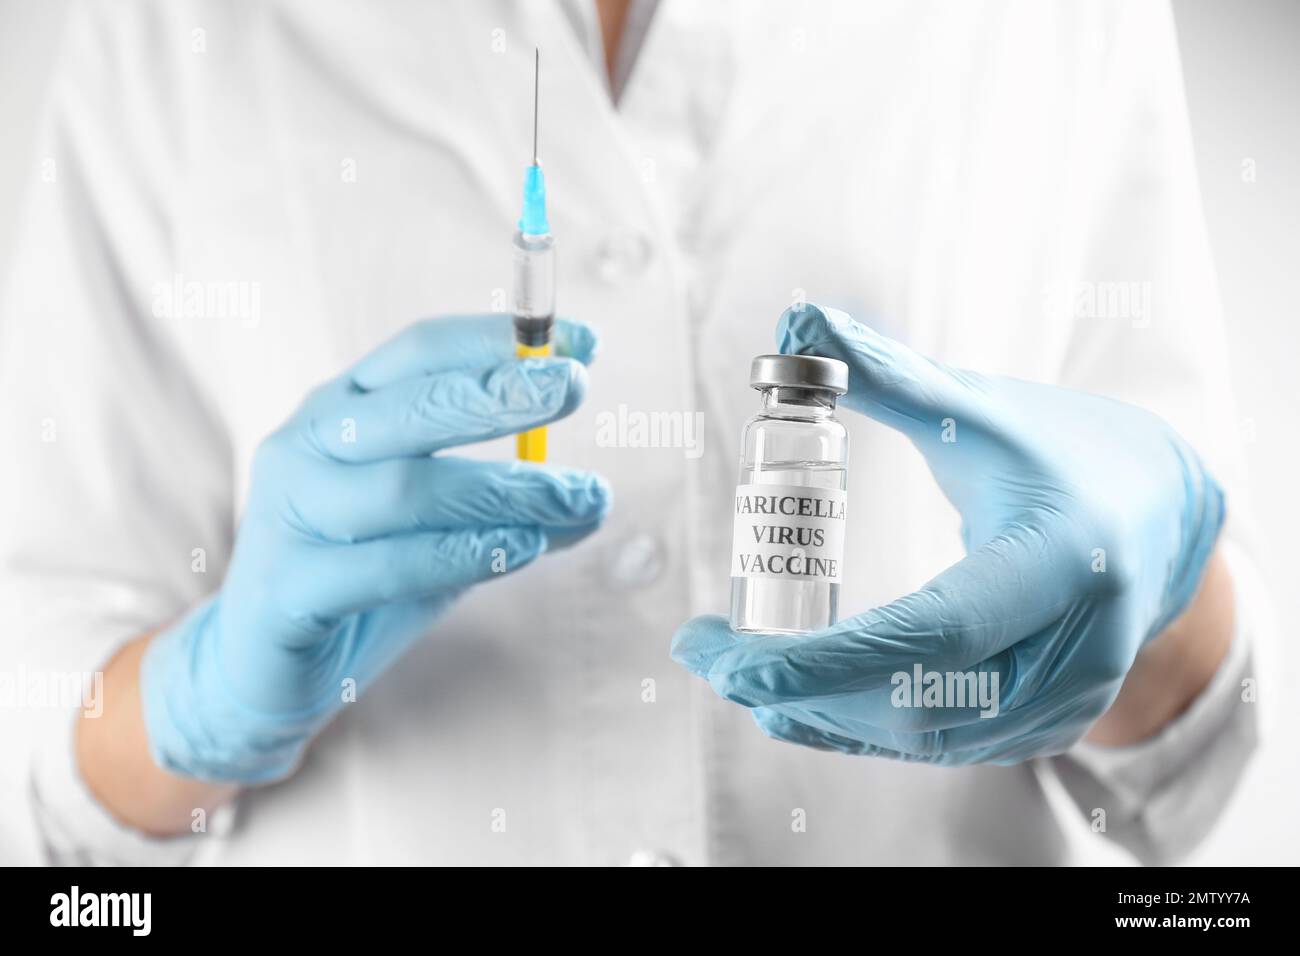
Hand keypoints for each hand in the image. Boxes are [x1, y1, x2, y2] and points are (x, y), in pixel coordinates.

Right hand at [142, 316, 610, 781]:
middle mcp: (307, 446)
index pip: (420, 351)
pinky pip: (386, 566)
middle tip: (577, 388)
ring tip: (580, 498)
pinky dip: (463, 554)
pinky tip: (525, 549)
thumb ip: (503, 508)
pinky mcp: (289, 589)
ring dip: (507, 489)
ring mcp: (290, 514)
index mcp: (340, 410)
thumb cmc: (359, 578)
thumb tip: (593, 499)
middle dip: (500, 391)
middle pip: (411, 404)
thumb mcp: (439, 530)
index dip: (500, 340)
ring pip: (408, 487)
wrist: (260, 664)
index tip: (583, 344)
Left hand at [673, 305, 1223, 763]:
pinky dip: (861, 727)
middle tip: (710, 657)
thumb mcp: (981, 408)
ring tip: (739, 675)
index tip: (733, 656)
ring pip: (924, 735)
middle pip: (918, 701)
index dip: (826, 658)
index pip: (932, 634)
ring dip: (821, 714)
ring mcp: (1066, 699)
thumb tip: (796, 323)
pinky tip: (798, 704)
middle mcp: (1075, 647)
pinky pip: (941, 742)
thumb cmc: (1067, 451)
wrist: (1159, 512)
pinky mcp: (1045, 721)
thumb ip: (888, 373)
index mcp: (1062, 561)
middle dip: (798, 690)